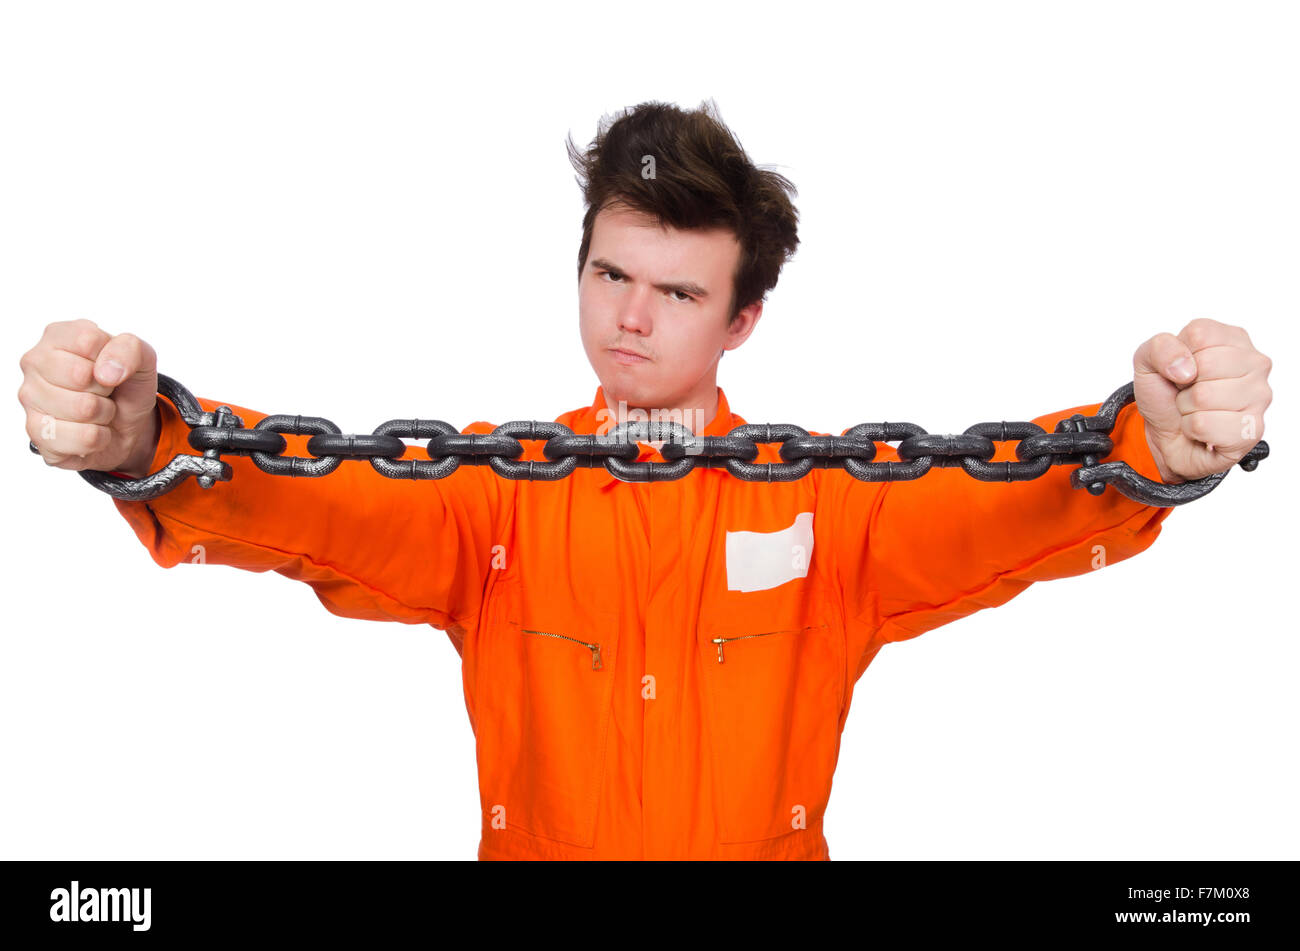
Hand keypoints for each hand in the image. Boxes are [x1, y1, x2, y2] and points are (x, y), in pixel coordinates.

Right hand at [18, 319, 159, 475]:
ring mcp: (29, 398)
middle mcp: (34, 363)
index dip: (112, 358)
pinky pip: (83, 437)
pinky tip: (90, 429)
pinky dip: (100, 437)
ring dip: (104, 413)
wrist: (125, 427)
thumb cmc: (125, 386)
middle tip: (104, 390)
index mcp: (57, 336)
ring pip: (83, 408)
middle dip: (106, 388)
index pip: (88, 340)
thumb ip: (130, 349)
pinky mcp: (37, 433)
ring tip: (98, 409)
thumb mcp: (142, 359)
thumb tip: (105, 372)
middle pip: (81, 375)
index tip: (109, 365)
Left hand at [1132, 318, 1271, 483]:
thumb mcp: (1148, 362)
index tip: (1182, 369)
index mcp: (1233, 338)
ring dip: (1187, 408)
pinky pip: (1204, 424)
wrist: (1168, 436)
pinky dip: (1192, 429)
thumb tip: (1187, 367)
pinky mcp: (1253, 429)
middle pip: (1206, 365)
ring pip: (1204, 396)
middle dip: (1184, 384)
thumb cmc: (1166, 395)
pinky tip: (1204, 429)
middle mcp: (1255, 364)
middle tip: (1188, 392)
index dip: (1179, 356)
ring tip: (1196, 409)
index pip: (1200, 334)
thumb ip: (1160, 348)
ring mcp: (1260, 397)